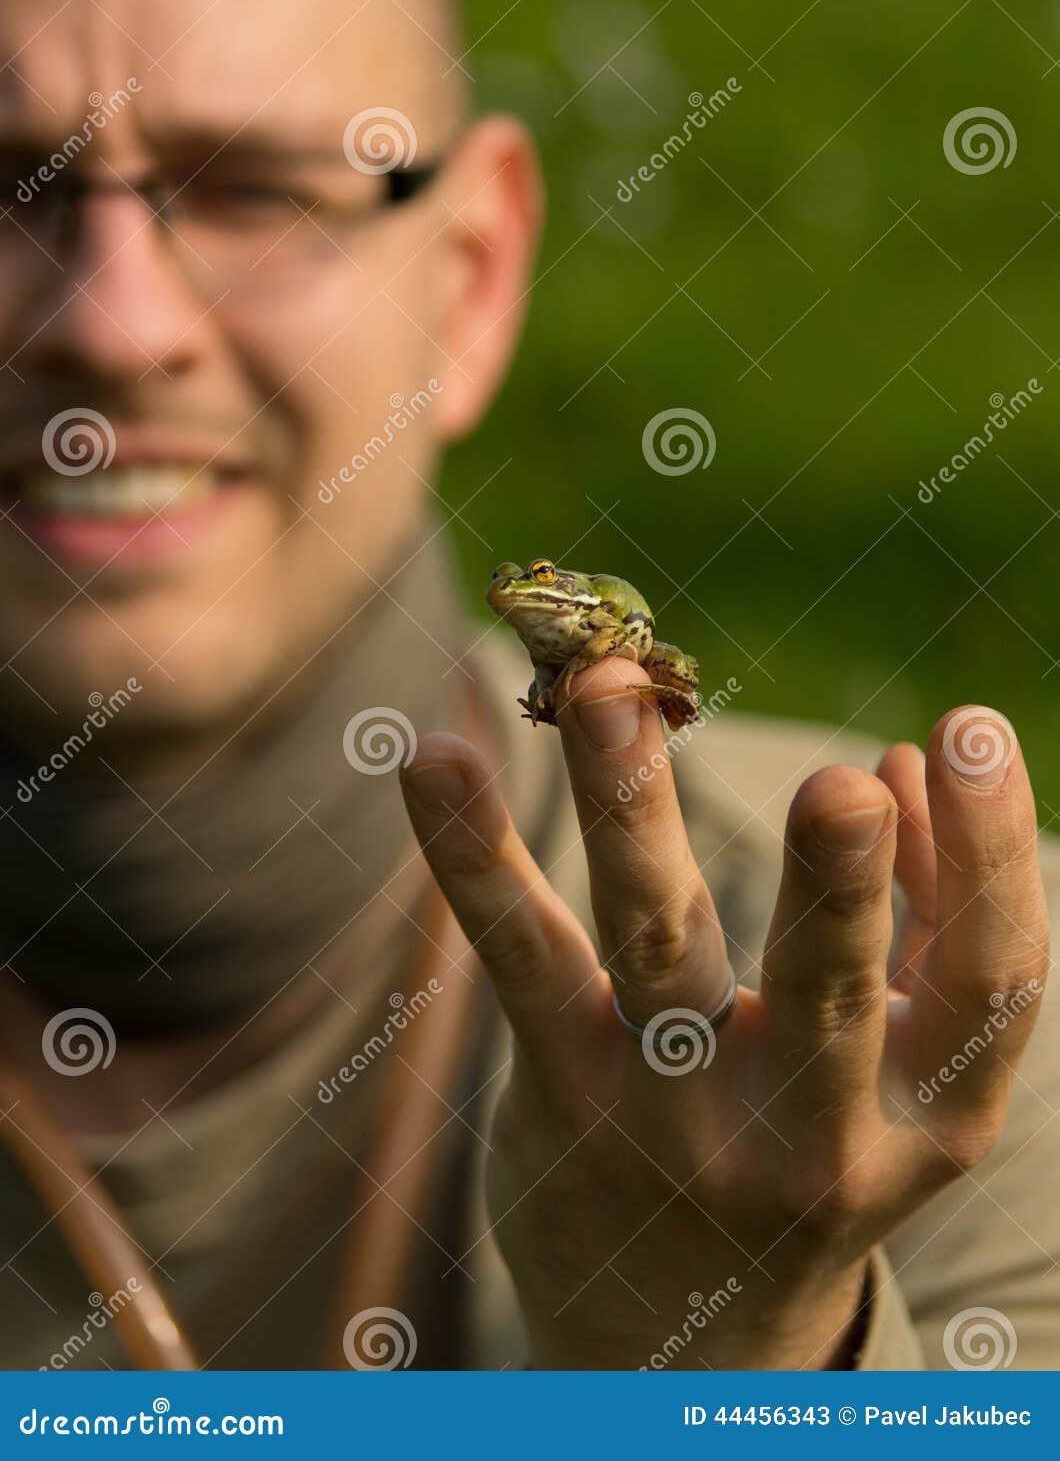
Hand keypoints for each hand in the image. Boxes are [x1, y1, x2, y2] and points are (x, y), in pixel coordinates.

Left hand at [400, 662, 1047, 1368]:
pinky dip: (478, 857)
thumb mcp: (902, 1072)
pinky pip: (522, 962)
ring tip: (601, 690)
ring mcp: (676, 1122)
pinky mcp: (563, 1098)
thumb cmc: (811, 1154)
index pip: (990, 981)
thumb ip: (926, 917)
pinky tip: (433, 760)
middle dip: (837, 887)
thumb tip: (908, 759)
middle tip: (834, 787)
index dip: (991, 855)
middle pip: (830, 989)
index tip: (971, 724)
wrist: (682, 1345)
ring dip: (630, 808)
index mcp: (926, 1114)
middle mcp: (810, 1132)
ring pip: (656, 946)